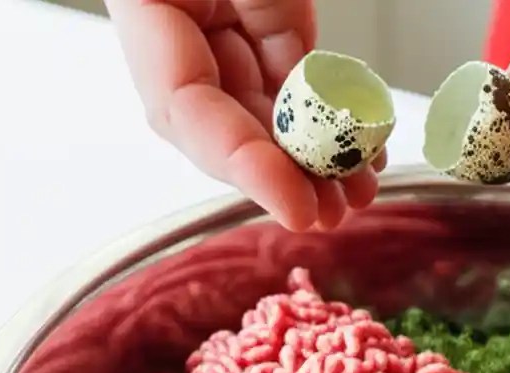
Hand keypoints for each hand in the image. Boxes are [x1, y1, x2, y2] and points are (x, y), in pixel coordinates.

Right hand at [105, 0, 385, 230]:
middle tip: (333, 214)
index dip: (240, 164)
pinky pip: (296, 79)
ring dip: (311, 161)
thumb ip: (264, 20)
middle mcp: (177, 26)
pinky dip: (330, 118)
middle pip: (223, 123)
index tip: (296, 205)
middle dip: (282, 176)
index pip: (183, 108)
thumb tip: (288, 88)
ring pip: (263, 109)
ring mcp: (219, 23)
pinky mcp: (264, 17)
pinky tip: (365, 154)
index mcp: (144, 5)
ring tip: (359, 199)